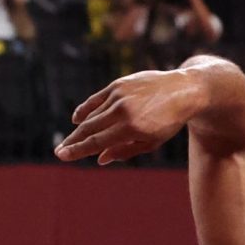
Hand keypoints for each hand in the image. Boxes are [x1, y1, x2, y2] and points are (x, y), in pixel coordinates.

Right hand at [56, 67, 207, 163]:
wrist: (184, 90)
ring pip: (93, 116)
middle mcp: (122, 111)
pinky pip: (96, 99)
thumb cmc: (169, 121)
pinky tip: (77, 119)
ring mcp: (119, 95)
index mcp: (131, 129)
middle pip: (89, 129)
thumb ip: (124, 151)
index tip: (62, 156)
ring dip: (80, 129)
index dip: (77, 150)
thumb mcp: (151, 142)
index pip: (96, 142)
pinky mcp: (118, 84)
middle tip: (59, 151)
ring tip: (71, 139)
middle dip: (73, 142)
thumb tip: (100, 159)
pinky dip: (86, 109)